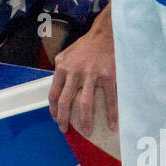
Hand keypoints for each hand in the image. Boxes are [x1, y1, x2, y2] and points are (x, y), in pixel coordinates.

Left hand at [48, 9, 117, 134]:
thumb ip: (60, 69)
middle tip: (65, 131)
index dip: (53, 109)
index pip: (54, 93)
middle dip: (64, 120)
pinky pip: (110, 99)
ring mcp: (92, 74)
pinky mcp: (108, 76)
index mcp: (63, 68)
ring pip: (86, 104)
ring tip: (87, 132)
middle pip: (66, 102)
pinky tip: (112, 125)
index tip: (56, 119)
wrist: (105, 33)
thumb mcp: (67, 54)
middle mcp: (75, 72)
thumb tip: (55, 85)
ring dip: (86, 121)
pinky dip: (111, 114)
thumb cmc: (86, 45)